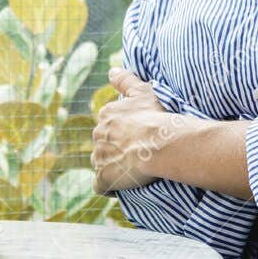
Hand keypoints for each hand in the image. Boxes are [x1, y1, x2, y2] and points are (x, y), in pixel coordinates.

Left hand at [92, 68, 183, 193]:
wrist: (159, 142)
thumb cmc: (155, 115)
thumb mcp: (143, 90)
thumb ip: (125, 80)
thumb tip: (111, 70)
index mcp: (106, 115)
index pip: (109, 125)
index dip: (123, 133)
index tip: (138, 137)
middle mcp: (98, 135)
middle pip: (104, 144)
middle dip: (116, 150)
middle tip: (139, 154)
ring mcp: (99, 157)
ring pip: (102, 164)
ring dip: (113, 168)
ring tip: (133, 172)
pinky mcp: (104, 177)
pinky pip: (101, 186)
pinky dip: (109, 187)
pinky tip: (122, 187)